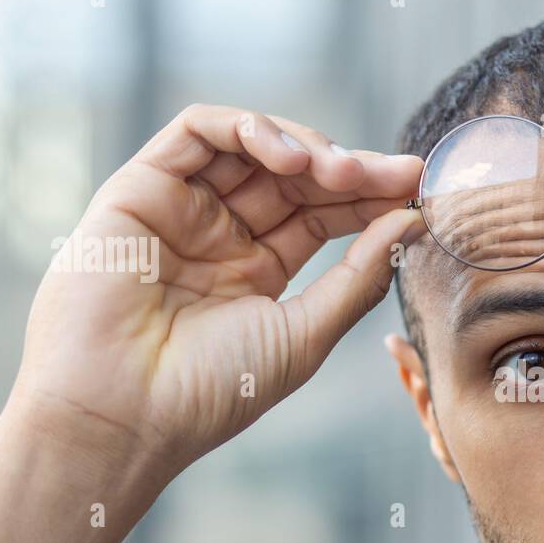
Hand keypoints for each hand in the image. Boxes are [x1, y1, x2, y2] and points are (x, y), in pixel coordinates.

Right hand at [8, 103, 423, 478]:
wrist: (123, 414)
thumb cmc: (212, 390)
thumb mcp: (304, 333)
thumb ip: (357, 276)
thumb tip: (410, 221)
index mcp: (257, 271)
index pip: (324, 215)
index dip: (372, 199)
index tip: (420, 192)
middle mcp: (220, 235)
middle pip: (297, 178)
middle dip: (353, 170)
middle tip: (400, 175)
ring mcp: (181, 210)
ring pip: (253, 147)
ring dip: (307, 147)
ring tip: (345, 172)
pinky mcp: (140, 189)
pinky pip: (196, 132)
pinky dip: (248, 128)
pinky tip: (289, 156)